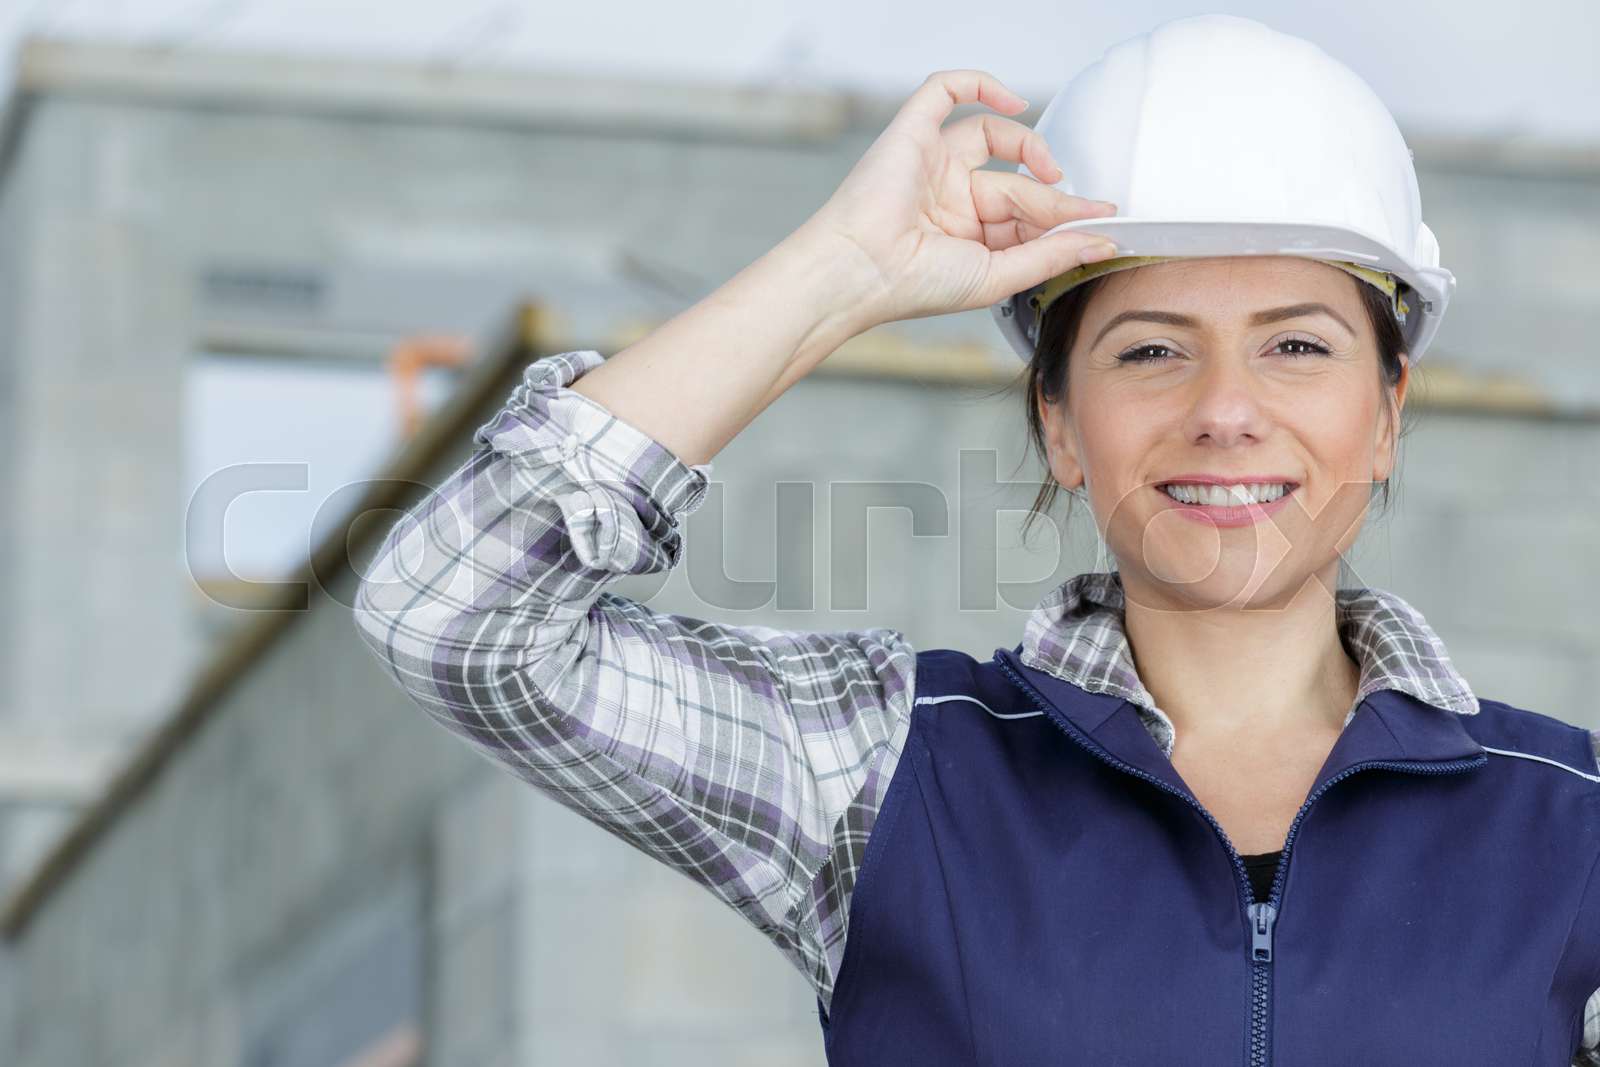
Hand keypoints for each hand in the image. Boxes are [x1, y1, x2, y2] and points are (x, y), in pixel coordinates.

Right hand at [798, 68, 1119, 331]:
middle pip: (1015, 181)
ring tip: (1047, 168)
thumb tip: (1102, 242)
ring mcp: (931, 162)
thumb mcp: (998, 276)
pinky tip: (1015, 103)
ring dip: (1028, 143)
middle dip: (1049, 196)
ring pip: (991, 134)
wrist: (861, 272)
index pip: (1024, 214)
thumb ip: (1049, 256)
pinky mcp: (912, 132)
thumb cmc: (914, 285)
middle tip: (1079, 208)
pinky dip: (981, 84)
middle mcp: (950, 197)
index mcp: (966, 234)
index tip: (1103, 222)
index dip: (1063, 216)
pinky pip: (946, 90)